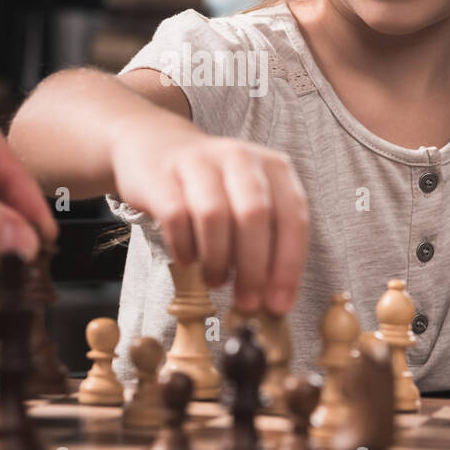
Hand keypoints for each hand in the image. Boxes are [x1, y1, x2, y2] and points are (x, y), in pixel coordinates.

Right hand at [110, 127, 308, 314]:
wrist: (156, 146)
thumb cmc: (212, 187)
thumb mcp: (250, 201)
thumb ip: (267, 242)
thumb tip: (273, 301)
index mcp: (274, 167)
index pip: (292, 218)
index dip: (288, 266)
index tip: (278, 304)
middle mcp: (240, 158)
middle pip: (254, 216)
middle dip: (253, 268)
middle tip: (246, 301)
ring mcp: (200, 162)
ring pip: (215, 216)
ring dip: (218, 260)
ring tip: (216, 280)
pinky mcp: (164, 174)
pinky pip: (176, 217)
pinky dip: (185, 247)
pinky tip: (188, 259)